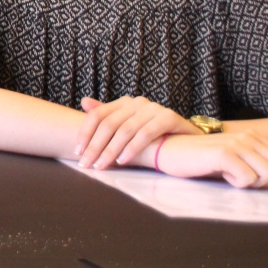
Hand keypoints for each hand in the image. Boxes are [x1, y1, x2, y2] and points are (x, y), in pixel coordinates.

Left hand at [75, 96, 196, 168]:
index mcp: (124, 103)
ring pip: (125, 130)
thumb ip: (108, 115)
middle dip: (95, 146)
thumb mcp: (129, 125)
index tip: (78, 151)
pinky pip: (145, 133)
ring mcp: (153, 108)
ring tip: (102, 166)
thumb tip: (84, 102)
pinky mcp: (168, 117)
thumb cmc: (155, 136)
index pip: (97, 115)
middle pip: (109, 124)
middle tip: (86, 164)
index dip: (85, 133)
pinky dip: (132, 149)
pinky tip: (123, 161)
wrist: (190, 139)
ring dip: (110, 150)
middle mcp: (137, 102)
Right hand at [155, 130, 267, 188]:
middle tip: (244, 181)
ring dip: (254, 184)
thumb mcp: (233, 158)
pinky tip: (221, 174)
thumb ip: (256, 162)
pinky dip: (238, 184)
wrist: (169, 150)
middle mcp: (248, 137)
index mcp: (253, 137)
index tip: (254, 179)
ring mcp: (236, 144)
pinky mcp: (223, 154)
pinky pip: (248, 179)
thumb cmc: (201, 159)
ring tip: (232, 177)